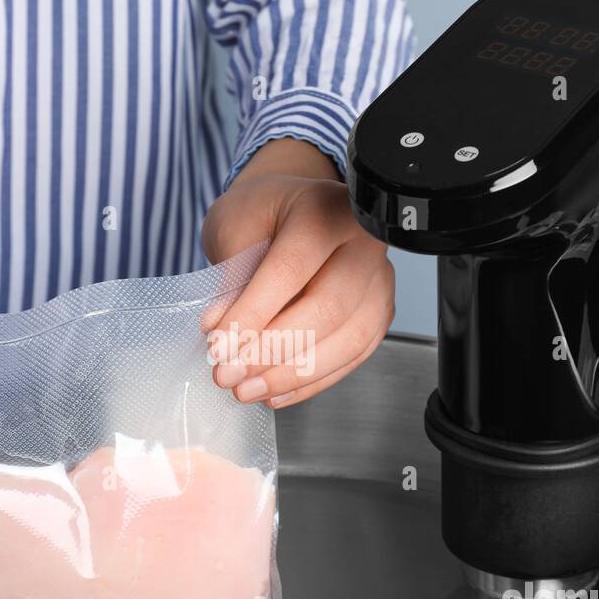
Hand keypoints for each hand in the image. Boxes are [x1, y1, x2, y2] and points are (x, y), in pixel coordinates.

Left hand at [202, 139, 393, 408]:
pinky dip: (312, 380)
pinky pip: (353, 355)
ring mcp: (378, 278)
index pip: (291, 269)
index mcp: (325, 208)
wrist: (290, 210)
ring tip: (247, 390)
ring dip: (293, 374)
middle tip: (228, 374)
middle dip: (273, 351)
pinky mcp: (379, 310)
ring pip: (348, 339)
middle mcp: (364, 241)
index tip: (219, 347)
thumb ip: (232, 279)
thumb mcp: (233, 227)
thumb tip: (225, 337)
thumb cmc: (262, 213)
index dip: (253, 314)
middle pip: (328, 308)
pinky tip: (275, 390)